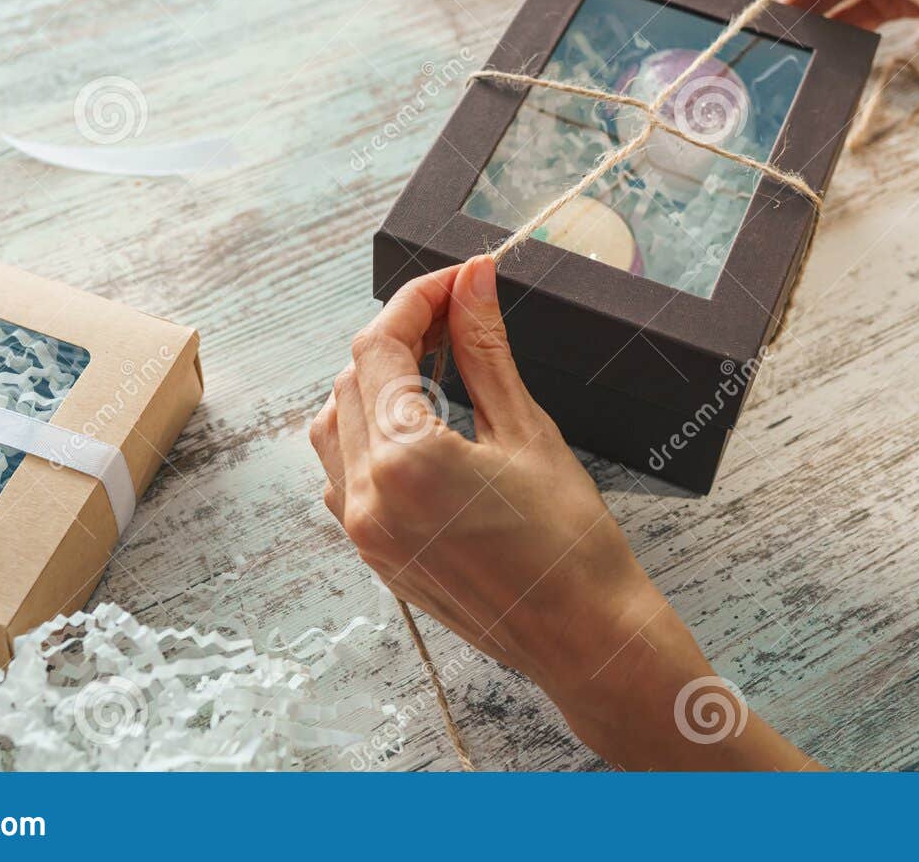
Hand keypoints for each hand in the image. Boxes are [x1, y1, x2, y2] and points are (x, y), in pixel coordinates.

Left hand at [311, 256, 816, 769]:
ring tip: (434, 364)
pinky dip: (365, 434)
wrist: (584, 637)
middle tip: (455, 313)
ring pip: (334, 424)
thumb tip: (471, 282)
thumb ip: (485, 350)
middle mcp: (367, 495)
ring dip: (372, 382)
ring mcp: (364, 530)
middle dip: (397, 335)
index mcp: (405, 459)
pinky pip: (341, 474)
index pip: (380, 345)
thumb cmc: (570, 544)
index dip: (416, 298)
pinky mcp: (374, 553)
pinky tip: (414, 422)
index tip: (456, 280)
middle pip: (351, 379)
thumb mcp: (528, 430)